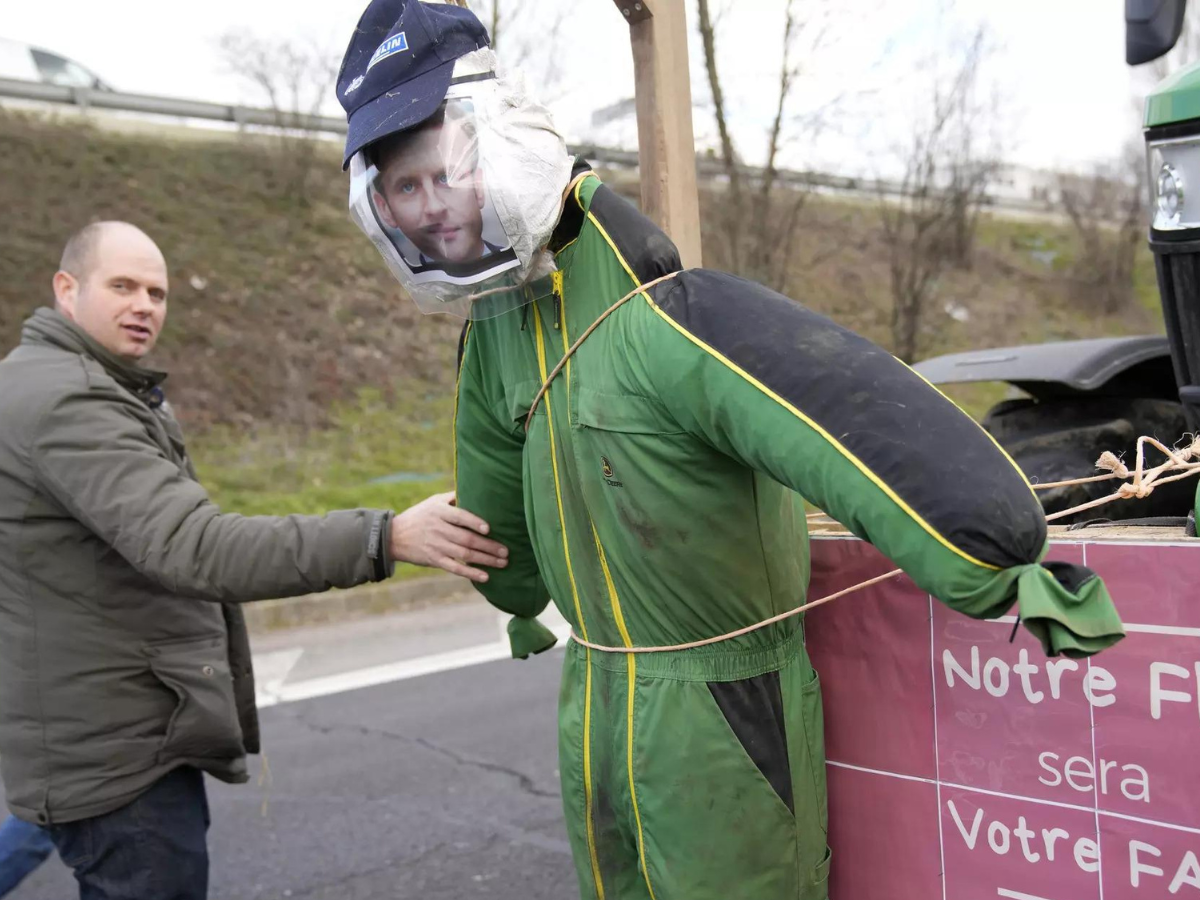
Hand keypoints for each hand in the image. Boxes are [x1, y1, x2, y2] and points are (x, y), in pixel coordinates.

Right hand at [389, 491, 508, 582]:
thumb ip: (452, 497)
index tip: (489, 528)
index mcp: (439, 512)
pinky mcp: (434, 560)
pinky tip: (485, 576)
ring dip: (485, 559)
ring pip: (464, 554)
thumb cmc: (420, 515)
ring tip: (502, 562)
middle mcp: (438, 529)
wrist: (394, 536)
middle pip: (466, 538)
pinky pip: (455, 568)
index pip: (459, 517)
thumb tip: (474, 487)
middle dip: (488, 546)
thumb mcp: (433, 502)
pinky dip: (470, 573)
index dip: (474, 522)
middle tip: (506, 551)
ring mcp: (436, 546)